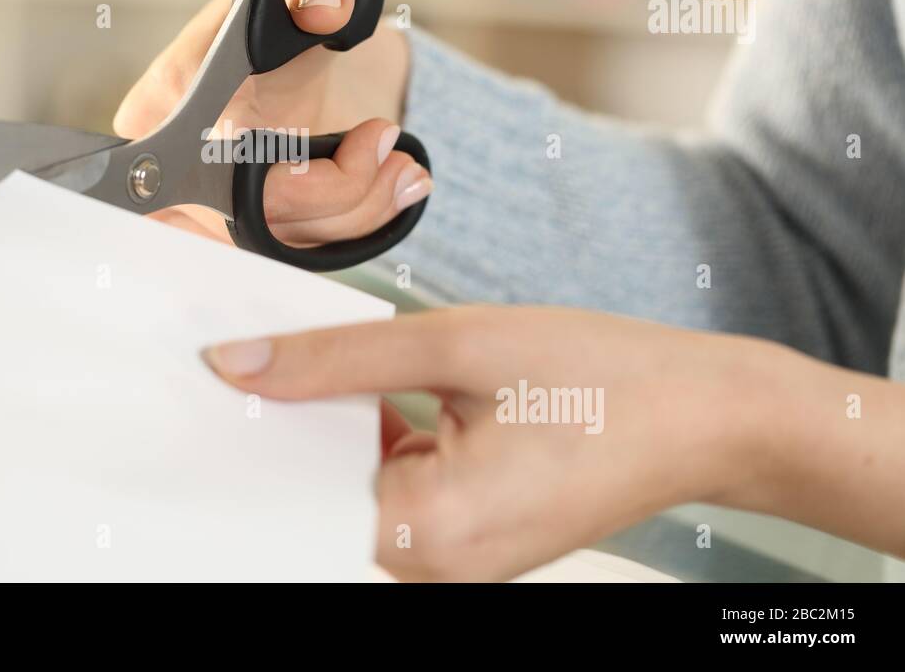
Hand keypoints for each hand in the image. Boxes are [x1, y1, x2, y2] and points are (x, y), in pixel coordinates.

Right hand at [114, 0, 431, 246]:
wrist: (298, 52)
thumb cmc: (286, 9)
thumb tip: (323, 5)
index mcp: (167, 96)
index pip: (219, 164)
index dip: (296, 175)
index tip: (370, 140)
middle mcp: (173, 161)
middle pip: (254, 215)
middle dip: (343, 191)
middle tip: (392, 143)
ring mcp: (204, 205)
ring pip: (286, 238)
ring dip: (362, 204)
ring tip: (403, 162)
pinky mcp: (243, 229)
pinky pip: (303, 247)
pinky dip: (359, 220)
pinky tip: (394, 183)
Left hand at [203, 306, 904, 579]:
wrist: (708, 413)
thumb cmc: (604, 379)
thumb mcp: (454, 345)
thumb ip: (335, 360)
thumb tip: (240, 364)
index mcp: (427, 536)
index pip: (292, 503)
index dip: (247, 445)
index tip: (205, 401)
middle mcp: (438, 568)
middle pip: (323, 497)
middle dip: (294, 429)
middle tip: (259, 365)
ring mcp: (458, 561)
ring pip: (361, 490)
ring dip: (345, 432)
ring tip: (347, 374)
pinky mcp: (475, 540)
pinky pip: (402, 494)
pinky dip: (385, 445)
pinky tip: (389, 396)